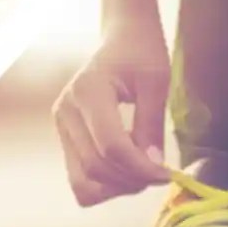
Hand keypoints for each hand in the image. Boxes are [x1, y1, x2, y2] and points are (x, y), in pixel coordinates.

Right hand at [53, 18, 171, 206]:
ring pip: (82, 179)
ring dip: (116, 187)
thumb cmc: (141, 53)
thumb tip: (153, 168)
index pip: (111, 145)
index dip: (141, 168)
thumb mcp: (156, 83)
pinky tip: (126, 171)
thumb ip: (151, 126)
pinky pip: (79, 175)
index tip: (167, 174)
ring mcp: (60, 125)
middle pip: (95, 166)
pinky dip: (104, 183)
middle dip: (131, 180)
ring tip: (142, 174)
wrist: (120, 39)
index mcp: (87, 91)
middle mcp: (65, 110)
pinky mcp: (64, 136)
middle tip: (159, 175)